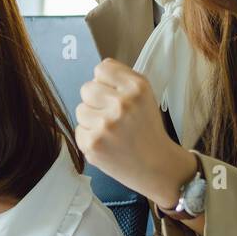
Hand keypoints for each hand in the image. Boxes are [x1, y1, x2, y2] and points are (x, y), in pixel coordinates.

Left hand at [76, 58, 197, 209]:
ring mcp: (105, 124)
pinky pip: (79, 129)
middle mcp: (121, 104)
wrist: (157, 167)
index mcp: (137, 88)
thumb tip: (95, 76)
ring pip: (80, 109)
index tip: (113, 93)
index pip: (102, 68)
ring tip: (110, 131)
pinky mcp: (92, 143)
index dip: (105, 82)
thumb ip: (121, 81)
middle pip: (87, 88)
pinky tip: (107, 143)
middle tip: (111, 115)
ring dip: (91, 119)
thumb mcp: (145, 97)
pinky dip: (89, 137)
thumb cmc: (147, 130)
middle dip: (95, 100)